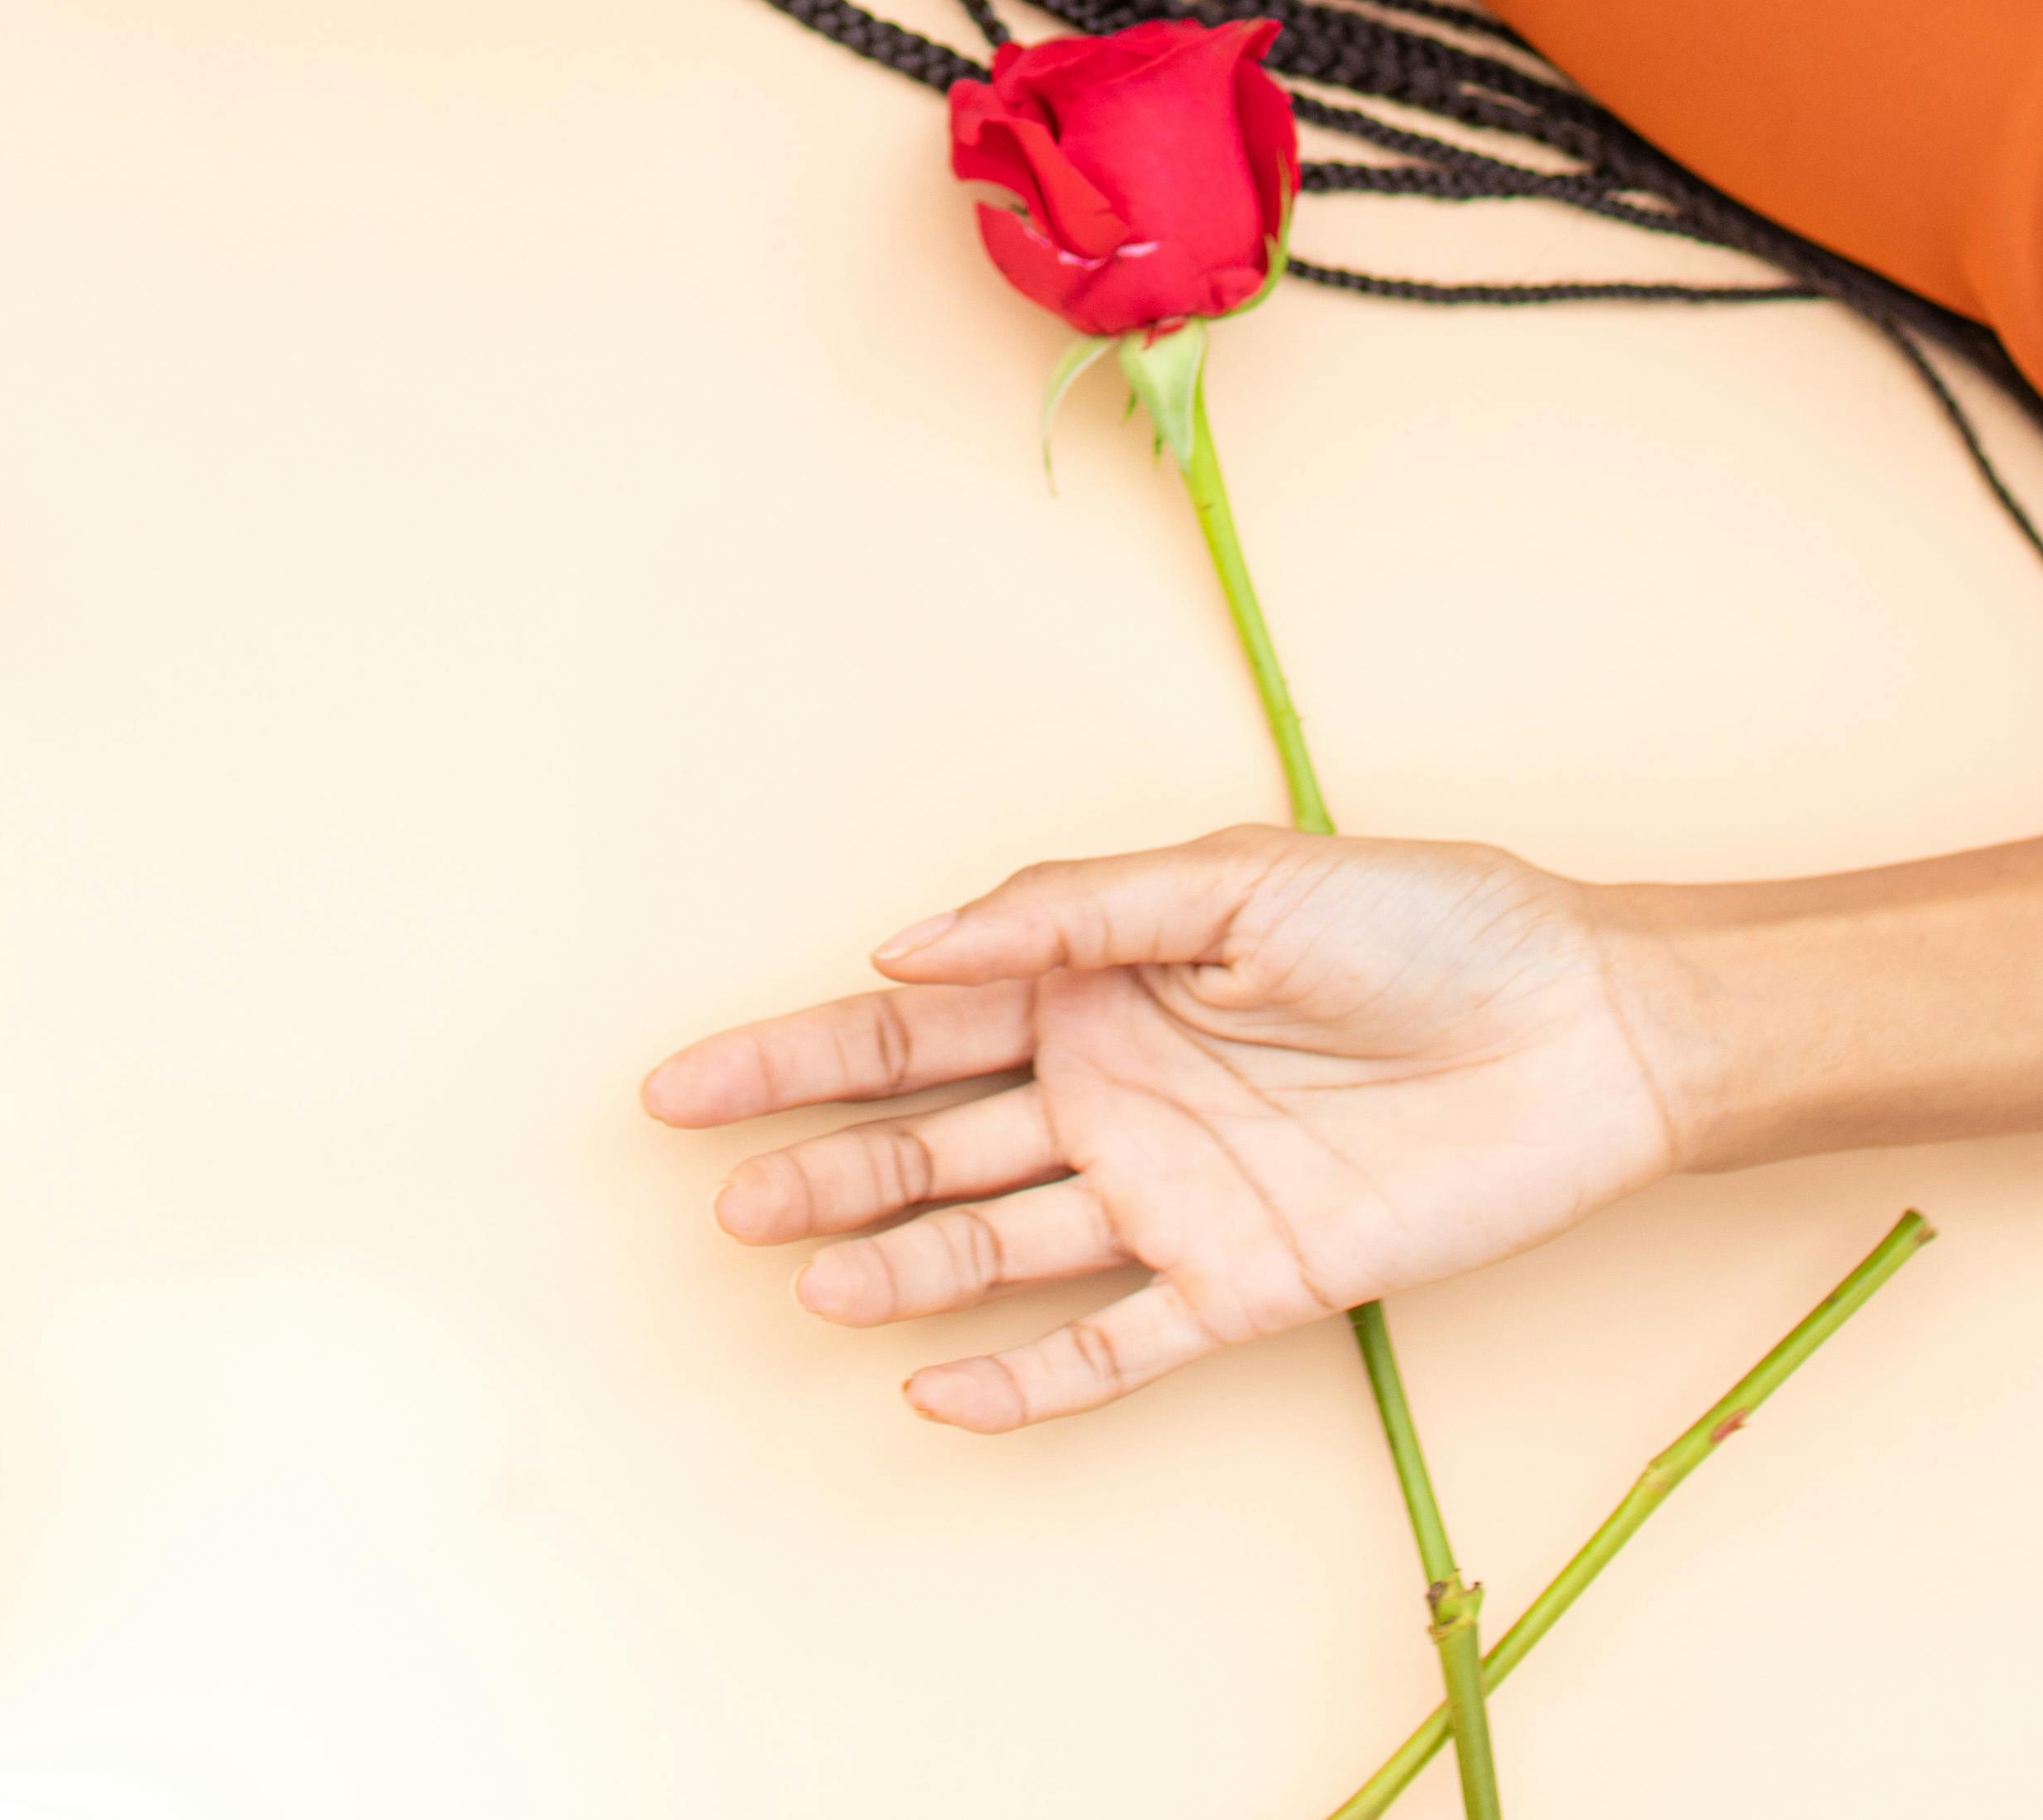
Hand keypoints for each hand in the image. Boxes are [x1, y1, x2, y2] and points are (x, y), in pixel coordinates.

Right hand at [643, 827, 1677, 1431]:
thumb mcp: (1238, 877)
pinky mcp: (1247, 1280)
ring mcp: (1170, 1189)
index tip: (684, 1081)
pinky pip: (1118, 1342)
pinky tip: (944, 1396)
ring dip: (898, 1259)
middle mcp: (1113, 1085)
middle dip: (818, 1156)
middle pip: (930, 1134)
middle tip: (712, 1190)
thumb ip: (1067, 911)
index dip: (796, 1048)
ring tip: (801, 1275)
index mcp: (1098, 974)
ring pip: (997, 1240)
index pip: (914, 1019)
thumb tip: (905, 943)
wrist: (1588, 1023)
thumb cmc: (1430, 919)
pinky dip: (1031, 1375)